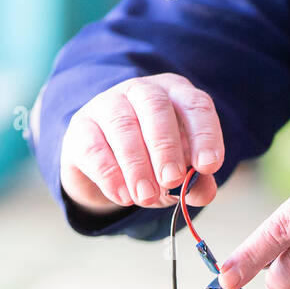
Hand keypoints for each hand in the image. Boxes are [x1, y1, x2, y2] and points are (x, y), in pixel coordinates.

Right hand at [59, 73, 223, 213]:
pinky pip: (93, 147)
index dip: (204, 134)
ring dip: (137, 165)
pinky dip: (110, 174)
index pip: (195, 104)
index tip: (208, 166)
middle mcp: (142, 91)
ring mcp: (108, 104)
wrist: (103, 163)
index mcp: (176, 95)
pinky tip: (123, 196)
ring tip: (147, 197)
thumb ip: (195, 181)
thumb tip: (203, 193)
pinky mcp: (81, 127)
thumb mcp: (178, 169)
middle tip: (172, 180)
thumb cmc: (151, 160)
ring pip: (123, 126)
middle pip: (156, 107)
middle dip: (166, 147)